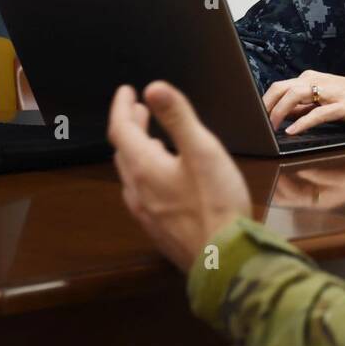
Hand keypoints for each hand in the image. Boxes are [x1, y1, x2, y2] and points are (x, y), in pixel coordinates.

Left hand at [107, 81, 251, 273]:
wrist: (223, 258)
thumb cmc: (216, 202)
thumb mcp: (202, 151)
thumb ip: (178, 118)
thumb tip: (153, 87)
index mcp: (144, 167)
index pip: (121, 130)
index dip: (121, 107)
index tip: (127, 91)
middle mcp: (138, 190)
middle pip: (124, 151)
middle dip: (130, 126)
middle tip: (139, 109)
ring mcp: (147, 212)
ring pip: (132, 174)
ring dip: (137, 150)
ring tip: (150, 138)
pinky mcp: (159, 228)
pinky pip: (143, 193)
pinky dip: (146, 173)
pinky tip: (163, 178)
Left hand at [262, 70, 344, 134]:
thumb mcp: (327, 101)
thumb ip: (305, 106)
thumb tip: (281, 114)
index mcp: (313, 80)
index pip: (280, 87)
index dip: (263, 102)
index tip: (253, 117)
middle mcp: (319, 82)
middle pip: (282, 88)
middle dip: (265, 105)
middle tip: (256, 123)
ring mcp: (332, 93)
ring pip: (296, 95)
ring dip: (278, 112)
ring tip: (270, 127)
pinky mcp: (344, 106)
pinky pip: (318, 113)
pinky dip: (302, 122)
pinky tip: (292, 131)